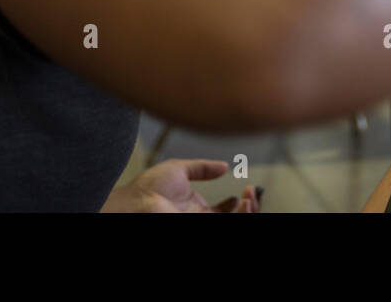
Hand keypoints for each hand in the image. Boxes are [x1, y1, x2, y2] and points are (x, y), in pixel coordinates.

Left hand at [100, 159, 259, 212]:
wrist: (138, 200)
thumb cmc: (149, 188)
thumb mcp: (180, 169)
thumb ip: (203, 168)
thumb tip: (224, 166)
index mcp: (196, 208)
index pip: (225, 211)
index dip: (239, 203)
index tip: (245, 190)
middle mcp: (201, 218)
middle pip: (234, 217)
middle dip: (249, 206)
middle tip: (252, 193)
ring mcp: (201, 222)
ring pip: (235, 221)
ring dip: (249, 211)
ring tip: (250, 197)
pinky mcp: (202, 224)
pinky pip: (228, 223)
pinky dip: (241, 214)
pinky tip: (242, 202)